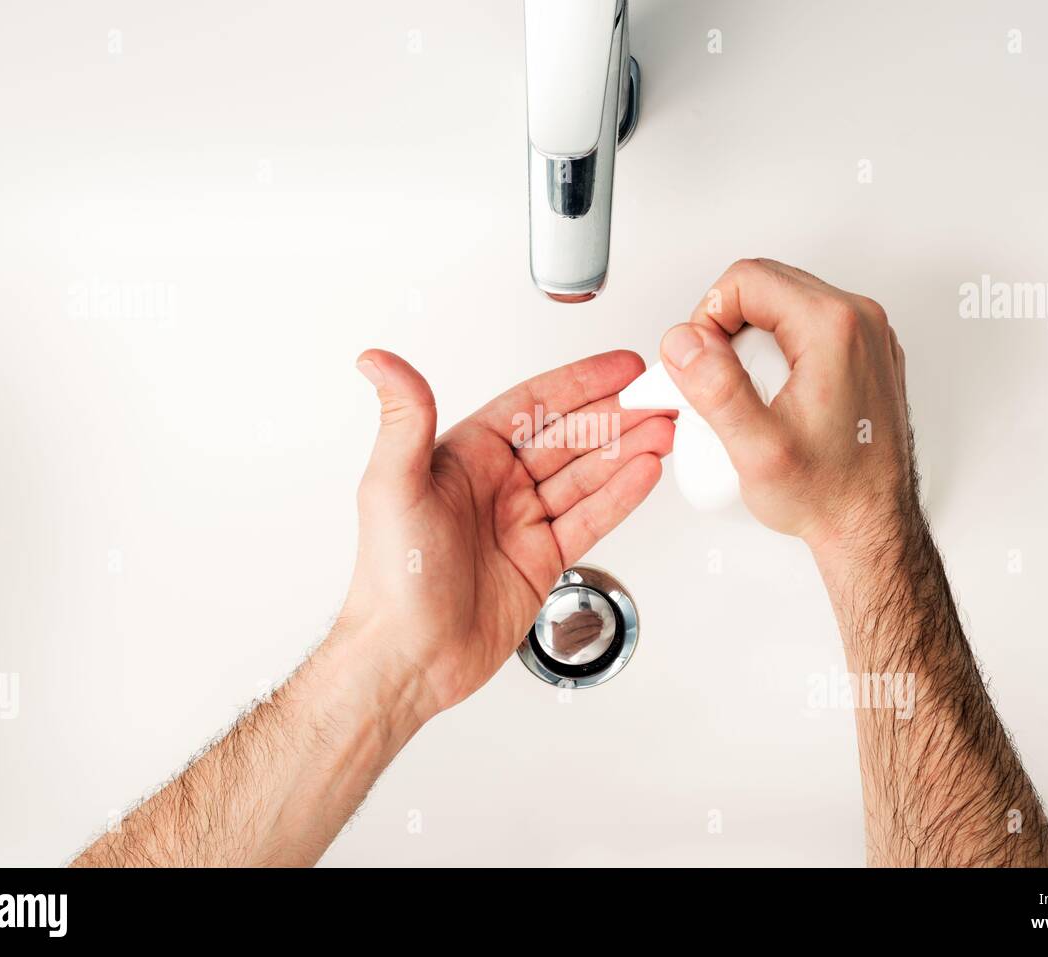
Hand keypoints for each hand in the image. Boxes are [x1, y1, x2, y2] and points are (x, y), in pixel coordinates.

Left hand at [340, 350, 674, 720]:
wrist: (409, 659)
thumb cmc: (392, 579)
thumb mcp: (392, 486)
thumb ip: (403, 419)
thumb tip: (380, 361)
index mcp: (464, 458)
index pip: (533, 405)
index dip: (580, 383)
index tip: (619, 367)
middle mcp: (495, 485)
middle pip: (570, 437)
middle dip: (618, 416)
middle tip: (660, 399)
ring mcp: (522, 522)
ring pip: (587, 475)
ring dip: (628, 451)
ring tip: (667, 431)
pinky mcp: (541, 560)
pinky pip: (590, 519)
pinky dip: (621, 497)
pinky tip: (646, 474)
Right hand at [659, 258, 912, 553]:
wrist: (871, 527)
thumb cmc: (829, 494)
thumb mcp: (755, 448)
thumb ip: (714, 387)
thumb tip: (683, 342)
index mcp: (835, 328)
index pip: (746, 278)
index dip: (709, 317)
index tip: (705, 363)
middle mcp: (860, 321)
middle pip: (766, 284)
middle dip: (728, 328)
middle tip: (723, 383)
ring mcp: (868, 337)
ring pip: (785, 304)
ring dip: (752, 341)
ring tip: (750, 395)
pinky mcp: (865, 354)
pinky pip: (807, 327)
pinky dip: (779, 352)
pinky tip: (774, 397)